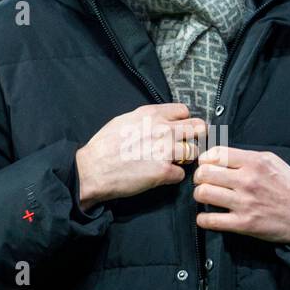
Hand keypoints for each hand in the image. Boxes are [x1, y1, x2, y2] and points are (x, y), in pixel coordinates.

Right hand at [75, 103, 206, 209]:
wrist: (91, 170)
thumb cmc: (103, 146)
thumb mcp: (124, 120)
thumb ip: (146, 119)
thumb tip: (158, 121)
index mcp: (152, 114)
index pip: (185, 112)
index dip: (184, 122)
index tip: (179, 130)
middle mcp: (163, 129)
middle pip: (198, 128)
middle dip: (194, 138)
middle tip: (185, 146)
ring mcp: (166, 151)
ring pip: (194, 152)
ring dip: (185, 159)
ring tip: (172, 163)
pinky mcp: (164, 172)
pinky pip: (181, 174)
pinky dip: (173, 177)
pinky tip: (161, 177)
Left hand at [192, 146, 289, 244]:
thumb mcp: (273, 162)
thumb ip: (248, 157)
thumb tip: (222, 156)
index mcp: (255, 162)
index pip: (216, 153)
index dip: (206, 159)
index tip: (207, 165)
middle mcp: (248, 180)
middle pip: (204, 173)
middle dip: (199, 177)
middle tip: (203, 181)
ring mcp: (244, 203)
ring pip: (203, 194)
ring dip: (200, 195)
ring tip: (207, 197)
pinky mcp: (243, 224)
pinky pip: (209, 220)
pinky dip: (204, 218)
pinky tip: (208, 216)